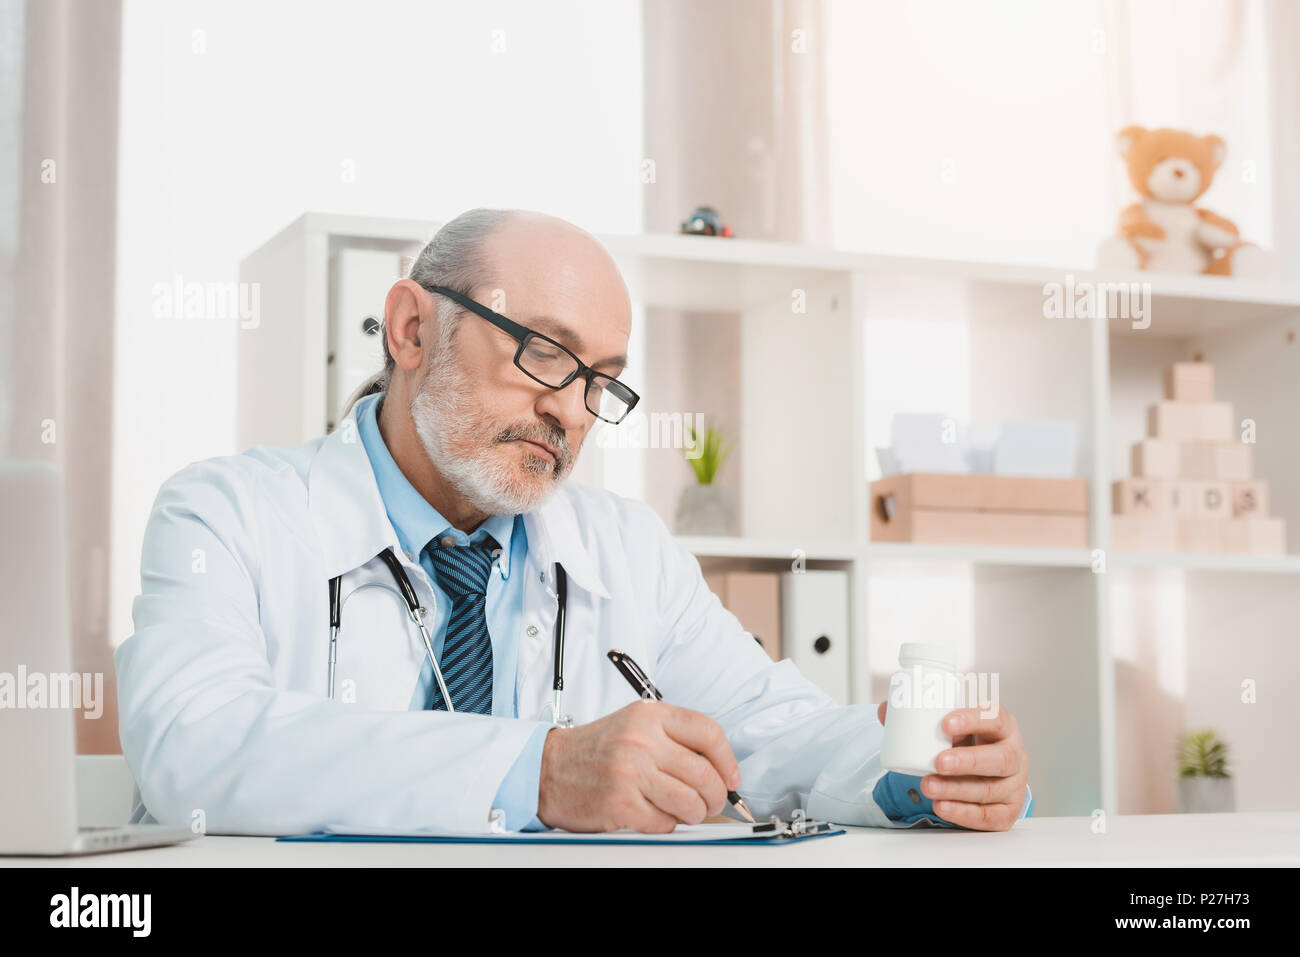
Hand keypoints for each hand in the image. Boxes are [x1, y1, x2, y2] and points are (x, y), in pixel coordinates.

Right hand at [536, 699, 741, 832]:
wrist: (547, 769)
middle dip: (715, 796)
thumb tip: (718, 767)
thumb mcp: (634, 726)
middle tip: (711, 803)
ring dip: (694, 814)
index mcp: (650, 716)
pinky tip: (654, 816)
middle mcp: (642, 740)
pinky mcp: (621, 804)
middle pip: (705, 773)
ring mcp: (631, 772)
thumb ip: (673, 738)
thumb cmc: (594, 750)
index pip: (708, 733)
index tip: (731, 778)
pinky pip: (665, 823)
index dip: (728, 761)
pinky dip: (666, 825)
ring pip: (690, 802)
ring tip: (684, 812)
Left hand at [876, 700, 1027, 831]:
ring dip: (957, 789)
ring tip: (928, 786)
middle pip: (1000, 758)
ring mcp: (1013, 785)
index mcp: (1002, 727)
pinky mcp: (1006, 812)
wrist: (976, 774)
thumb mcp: (949, 727)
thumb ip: (918, 715)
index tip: (945, 723)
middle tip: (938, 762)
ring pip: (990, 789)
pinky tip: (942, 807)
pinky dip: (963, 813)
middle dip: (968, 761)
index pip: (995, 718)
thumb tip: (884, 709)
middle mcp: (1014, 755)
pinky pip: (988, 816)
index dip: (973, 719)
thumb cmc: (963, 743)